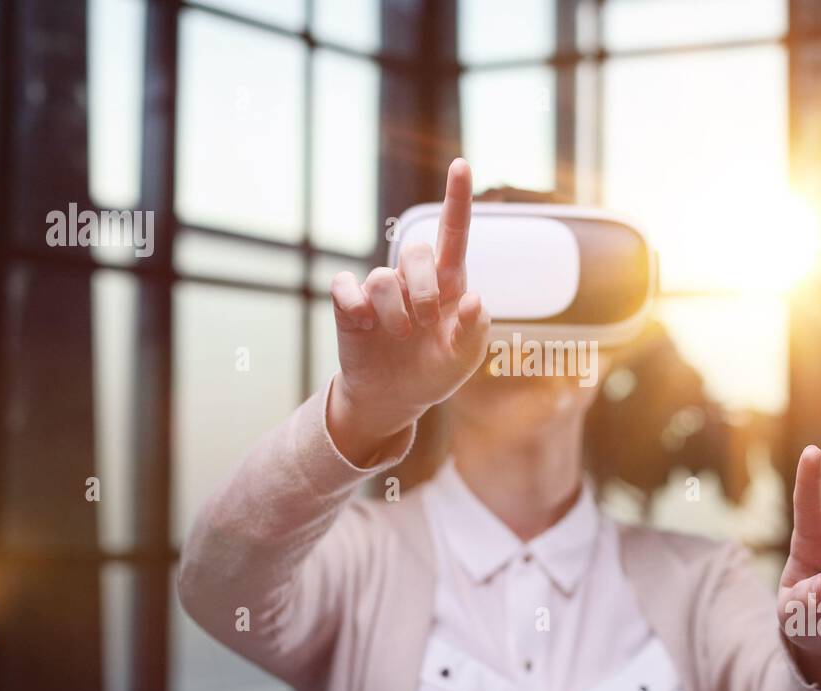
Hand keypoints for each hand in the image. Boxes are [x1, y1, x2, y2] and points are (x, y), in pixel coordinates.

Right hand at [326, 158, 490, 465]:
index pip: (454, 232)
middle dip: (423, 288)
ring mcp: (380, 289)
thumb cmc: (434, 370)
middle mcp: (413, 278)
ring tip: (400, 336)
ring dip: (393, 312)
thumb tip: (474, 300)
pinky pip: (345, 286)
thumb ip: (475, 331)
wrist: (394, 398)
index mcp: (449, 282)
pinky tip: (363, 324)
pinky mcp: (350, 303)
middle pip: (416, 251)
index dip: (457, 198)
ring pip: (382, 277)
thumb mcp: (463, 358)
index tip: (462, 163)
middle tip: (425, 323)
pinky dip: (355, 305)